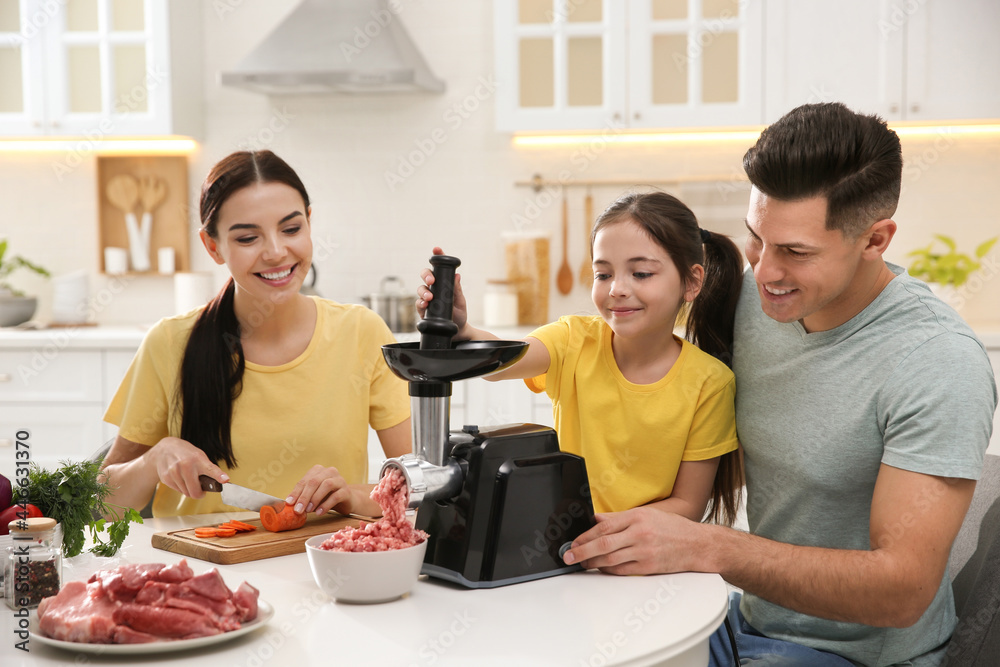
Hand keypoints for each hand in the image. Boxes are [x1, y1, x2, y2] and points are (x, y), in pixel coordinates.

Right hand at [147, 437, 228, 498]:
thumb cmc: (186, 453)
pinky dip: (181, 487)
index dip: (219, 476)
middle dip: (199, 493)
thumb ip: (208, 469)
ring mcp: (174, 472)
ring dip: (189, 489)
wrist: (165, 449)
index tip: (226, 480)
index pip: (211, 469)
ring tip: (188, 478)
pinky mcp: (166, 478)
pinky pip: (178, 491)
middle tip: (200, 489)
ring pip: (186, 493)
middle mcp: (186, 465)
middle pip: (195, 492)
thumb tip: (217, 483)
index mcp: (198, 459)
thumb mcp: (199, 456)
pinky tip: (179, 477)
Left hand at [285, 464, 353, 516]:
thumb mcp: (313, 495)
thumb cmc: (326, 497)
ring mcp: (340, 480)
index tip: (289, 503)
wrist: (347, 501)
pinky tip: (319, 513)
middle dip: (304, 496)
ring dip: (315, 499)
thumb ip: (303, 497)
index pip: (305, 481)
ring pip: (326, 485)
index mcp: (318, 470)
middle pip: (314, 482)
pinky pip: (336, 496)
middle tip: (298, 510)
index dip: (296, 492)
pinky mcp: (346, 491)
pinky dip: (326, 505)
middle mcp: (329, 471)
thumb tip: (289, 504)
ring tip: (309, 510)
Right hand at [416, 246, 468, 334]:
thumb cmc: (459, 314)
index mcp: (444, 283)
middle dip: (426, 275)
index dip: (437, 256)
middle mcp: (434, 288)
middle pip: (425, 275)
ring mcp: (427, 298)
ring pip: (420, 289)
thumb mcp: (460, 301)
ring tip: (429, 297)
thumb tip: (458, 275)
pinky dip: (420, 303)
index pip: (439, 267)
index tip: (436, 249)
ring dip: (423, 291)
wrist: (457, 330)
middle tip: (431, 280)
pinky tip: (425, 304)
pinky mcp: (423, 309)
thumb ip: (457, 289)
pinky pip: (418, 303)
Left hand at [562, 507, 702, 575]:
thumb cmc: (673, 528)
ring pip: (610, 559)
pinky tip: (601, 569)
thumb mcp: (647, 514)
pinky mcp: (648, 567)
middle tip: (569, 556)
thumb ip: (620, 518)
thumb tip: (596, 520)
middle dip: (582, 551)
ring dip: (592, 563)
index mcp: (637, 517)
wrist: (697, 545)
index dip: (585, 536)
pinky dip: (608, 571)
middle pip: (603, 543)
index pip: (603, 526)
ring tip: (582, 563)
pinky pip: (622, 571)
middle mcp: (639, 533)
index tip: (574, 542)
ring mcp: (644, 551)